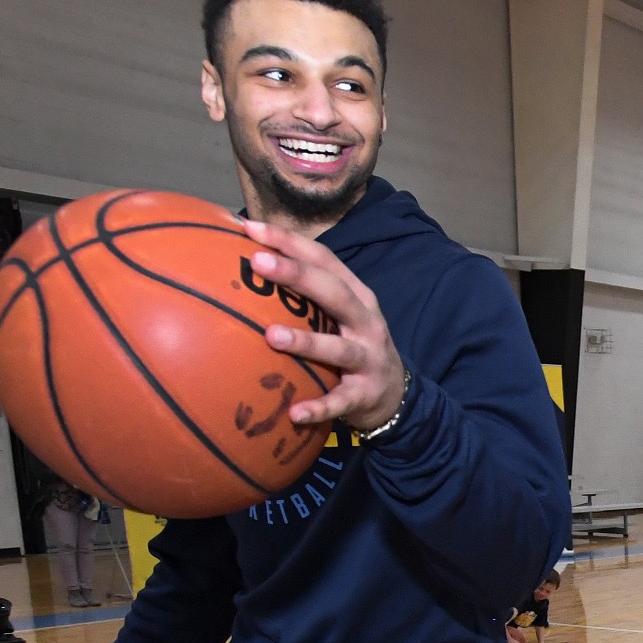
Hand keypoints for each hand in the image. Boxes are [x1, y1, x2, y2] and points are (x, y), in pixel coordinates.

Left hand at [237, 220, 406, 432]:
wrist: (396, 397)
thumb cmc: (351, 346)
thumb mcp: (337, 316)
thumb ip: (303, 294)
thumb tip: (246, 264)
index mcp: (356, 296)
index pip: (323, 259)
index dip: (289, 242)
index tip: (249, 228)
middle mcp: (366, 322)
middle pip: (334, 293)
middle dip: (297, 275)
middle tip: (258, 262)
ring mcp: (368, 359)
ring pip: (338, 348)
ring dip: (306, 341)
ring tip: (271, 335)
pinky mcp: (364, 394)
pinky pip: (340, 401)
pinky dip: (319, 408)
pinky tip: (294, 414)